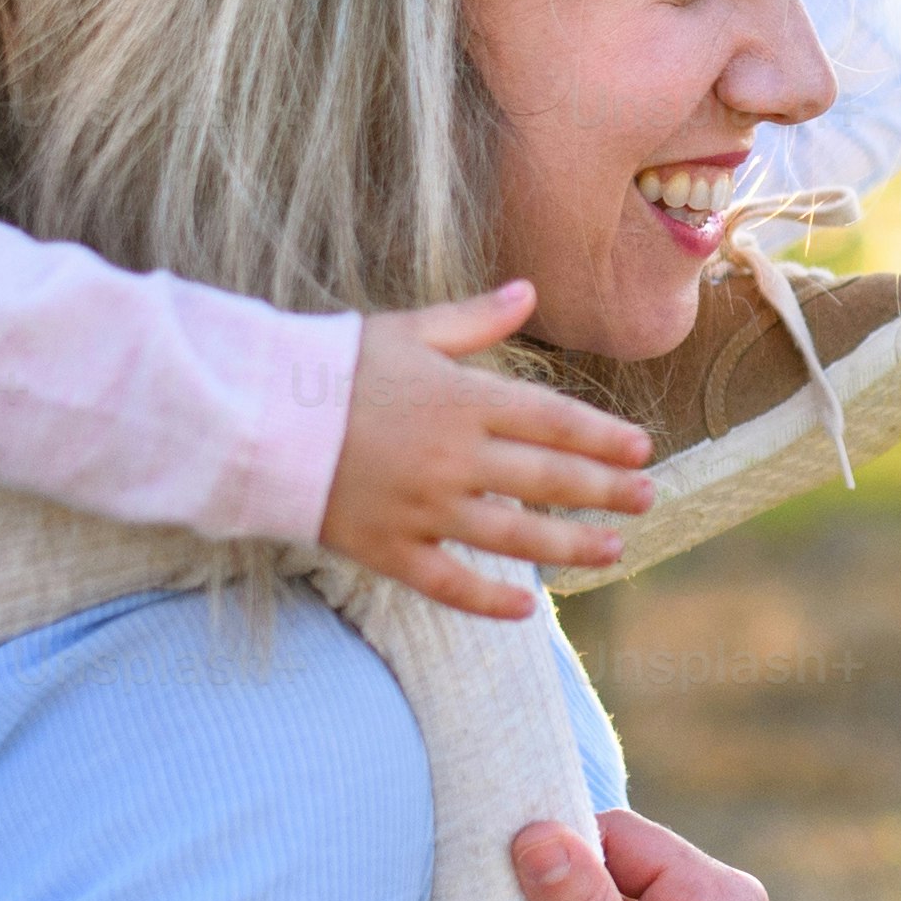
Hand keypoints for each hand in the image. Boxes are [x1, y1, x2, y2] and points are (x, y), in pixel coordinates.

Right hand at [321, 283, 654, 618]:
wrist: (252, 416)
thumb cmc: (330, 367)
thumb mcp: (407, 331)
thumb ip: (474, 320)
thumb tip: (529, 290)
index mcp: (461, 400)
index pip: (552, 421)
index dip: (602, 437)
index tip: (640, 450)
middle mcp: (452, 458)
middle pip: (547, 479)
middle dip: (605, 490)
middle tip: (648, 498)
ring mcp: (422, 509)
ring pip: (513, 536)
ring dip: (569, 545)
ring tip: (612, 550)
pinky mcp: (387, 548)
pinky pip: (448, 583)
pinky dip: (490, 600)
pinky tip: (528, 610)